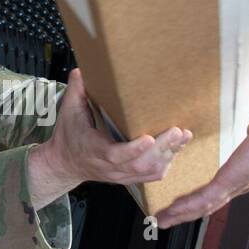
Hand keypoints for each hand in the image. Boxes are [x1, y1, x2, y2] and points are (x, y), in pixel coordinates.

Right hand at [45, 68, 191, 187]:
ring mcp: (120, 175)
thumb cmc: (68, 138)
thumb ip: (76, 91)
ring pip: (149, 171)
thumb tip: (81, 71)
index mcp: (94, 150)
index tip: (149, 137)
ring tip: (183, 136)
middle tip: (177, 131)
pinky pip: (151, 176)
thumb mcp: (68, 112)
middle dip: (162, 148)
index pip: (115, 155)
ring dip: (169, 155)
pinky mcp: (128, 178)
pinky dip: (166, 163)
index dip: (133, 149)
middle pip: (140, 165)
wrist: (65, 165)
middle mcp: (110, 167)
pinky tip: (176, 149)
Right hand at [156, 104, 248, 226]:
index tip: (181, 203)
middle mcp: (237, 185)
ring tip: (160, 221)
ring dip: (179, 215)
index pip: (214, 192)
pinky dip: (186, 206)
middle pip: (204, 206)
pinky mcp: (229, 181)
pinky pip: (204, 198)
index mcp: (242, 174)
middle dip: (182, 214)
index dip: (197, 200)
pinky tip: (171, 211)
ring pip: (201, 206)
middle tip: (163, 220)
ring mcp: (233, 185)